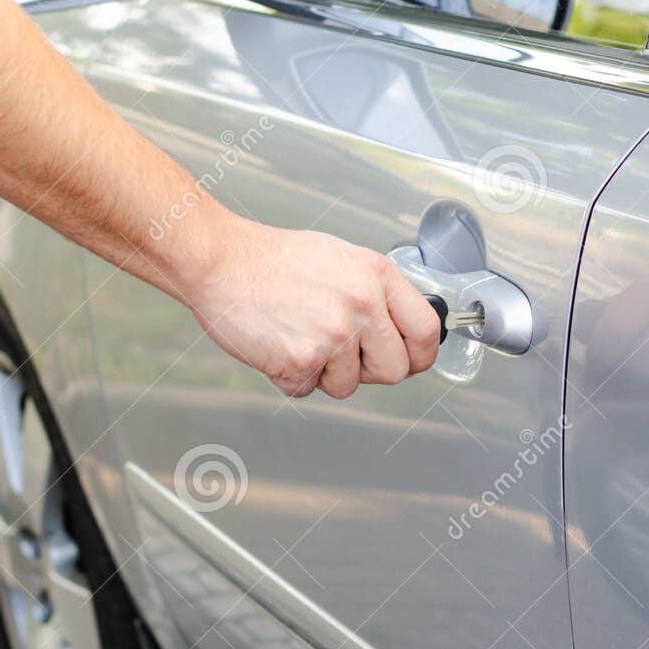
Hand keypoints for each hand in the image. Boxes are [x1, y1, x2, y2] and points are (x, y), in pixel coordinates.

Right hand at [185, 221, 440, 398]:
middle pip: (395, 370)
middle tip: (343, 352)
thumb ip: (376, 292)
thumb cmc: (274, 260)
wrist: (221, 262)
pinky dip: (291, 375)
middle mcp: (362, 305)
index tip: (410, 359)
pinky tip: (280, 343)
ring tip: (300, 335)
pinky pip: (308, 389)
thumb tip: (402, 327)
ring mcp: (333, 335)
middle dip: (370, 370)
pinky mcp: (301, 360)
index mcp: (377, 276)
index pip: (427, 331)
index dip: (420, 354)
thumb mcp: (342, 258)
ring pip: (348, 385)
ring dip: (325, 372)